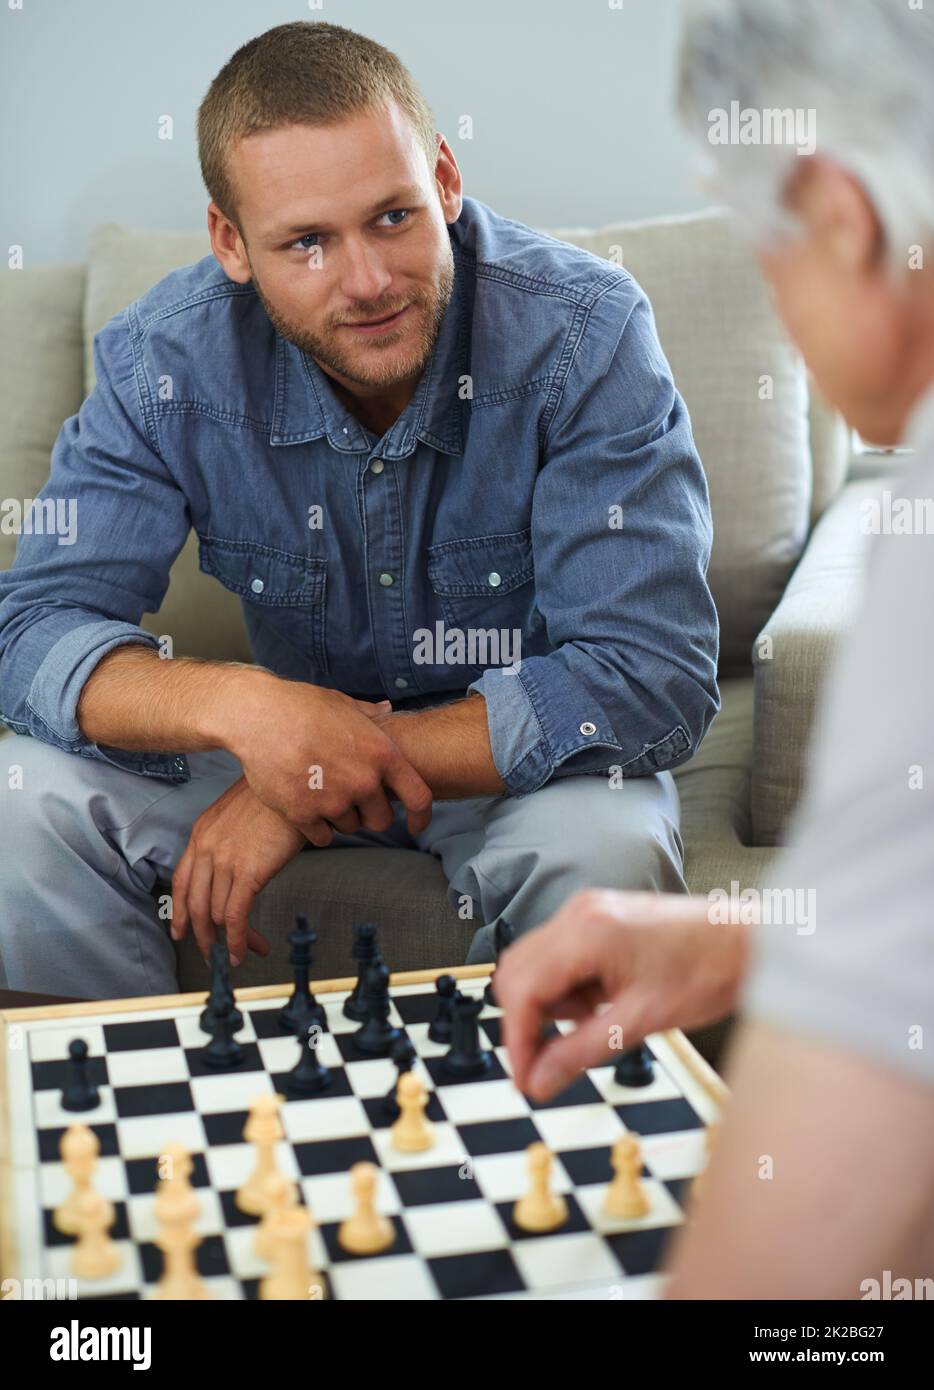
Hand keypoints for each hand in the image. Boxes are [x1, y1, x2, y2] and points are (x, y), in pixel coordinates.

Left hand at [170, 776, 305, 965]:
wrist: (295, 781)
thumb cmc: (276, 794)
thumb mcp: (241, 812)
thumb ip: (230, 838)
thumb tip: (239, 863)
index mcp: (201, 833)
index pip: (180, 881)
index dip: (180, 911)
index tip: (181, 930)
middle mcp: (206, 849)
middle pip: (194, 905)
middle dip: (202, 935)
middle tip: (211, 952)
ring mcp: (224, 861)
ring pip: (215, 915)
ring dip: (228, 940)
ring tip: (241, 953)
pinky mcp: (247, 873)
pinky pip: (235, 916)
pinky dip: (238, 940)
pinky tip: (245, 951)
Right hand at [223, 678, 432, 846]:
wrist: (257, 716)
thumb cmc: (301, 705)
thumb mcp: (343, 704)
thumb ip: (370, 715)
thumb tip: (387, 710)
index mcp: (381, 754)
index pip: (419, 797)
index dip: (421, 816)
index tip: (417, 826)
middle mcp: (363, 781)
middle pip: (381, 820)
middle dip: (370, 814)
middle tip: (352, 800)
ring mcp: (334, 800)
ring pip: (349, 828)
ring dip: (340, 818)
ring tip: (321, 794)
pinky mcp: (304, 814)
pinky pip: (322, 837)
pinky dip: (316, 828)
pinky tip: (306, 807)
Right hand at [494, 889, 747, 1100]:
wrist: (749, 940)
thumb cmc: (709, 970)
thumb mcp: (641, 1021)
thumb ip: (580, 1052)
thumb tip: (539, 1081)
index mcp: (588, 933)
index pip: (523, 990)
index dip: (517, 1040)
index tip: (526, 1078)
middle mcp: (579, 913)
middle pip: (517, 972)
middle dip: (525, 1021)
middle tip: (547, 1062)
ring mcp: (587, 910)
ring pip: (534, 964)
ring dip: (548, 1003)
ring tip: (592, 1022)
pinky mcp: (597, 917)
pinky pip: (558, 955)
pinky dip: (566, 987)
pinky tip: (598, 1003)